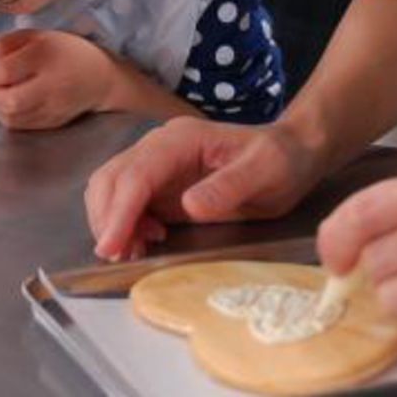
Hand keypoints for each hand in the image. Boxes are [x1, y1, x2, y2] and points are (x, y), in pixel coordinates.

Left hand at [0, 30, 117, 129]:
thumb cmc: (66, 51)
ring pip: (11, 117)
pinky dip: (8, 116)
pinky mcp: (53, 124)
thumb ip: (10, 42)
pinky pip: (20, 125)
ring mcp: (53, 108)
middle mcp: (50, 85)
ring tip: (4, 92)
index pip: (6, 70)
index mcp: (44, 56)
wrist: (102, 79)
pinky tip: (13, 103)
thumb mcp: (39, 35)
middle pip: (9, 100)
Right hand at [85, 117, 323, 260]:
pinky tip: (143, 242)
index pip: (136, 174)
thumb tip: (189, 205)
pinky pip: (126, 203)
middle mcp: (160, 147)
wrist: (291, 154)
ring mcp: (157, 165)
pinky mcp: (159, 185)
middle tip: (117, 256)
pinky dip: (122, 225)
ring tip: (130, 252)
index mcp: (181, 139)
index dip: (119, 211)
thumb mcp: (264, 171)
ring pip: (110, 190)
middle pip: (111, 179)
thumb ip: (227, 186)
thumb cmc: (280, 160)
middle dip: (105, 218)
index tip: (111, 246)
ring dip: (110, 223)